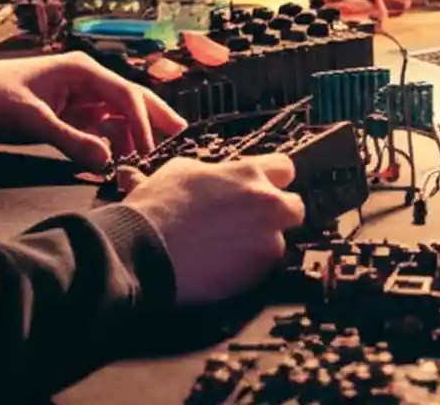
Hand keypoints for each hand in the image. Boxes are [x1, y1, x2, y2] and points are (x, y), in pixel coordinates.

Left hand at [0, 52, 186, 167]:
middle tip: (181, 133)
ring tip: (154, 153)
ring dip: (135, 133)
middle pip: (131, 99)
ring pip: (118, 114)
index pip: (125, 95)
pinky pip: (100, 127)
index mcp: (82, 71)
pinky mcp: (68, 114)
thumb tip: (106, 157)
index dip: (143, 123)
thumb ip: (69, 139)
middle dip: (155, 117)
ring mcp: (78, 98)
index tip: (151, 148)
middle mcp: (86, 81)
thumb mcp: (32, 120)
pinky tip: (121, 156)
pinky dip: (113, 141)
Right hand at [120, 154, 305, 305]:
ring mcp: (267, 240)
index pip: (285, 167)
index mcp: (248, 174)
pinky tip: (222, 268)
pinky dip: (248, 269)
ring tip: (229, 250)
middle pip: (294, 207)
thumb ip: (204, 171)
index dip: (274, 179)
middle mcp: (266, 204)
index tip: (263, 187)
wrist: (144, 250)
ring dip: (261, 243)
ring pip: (278, 240)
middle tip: (252, 222)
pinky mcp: (259, 272)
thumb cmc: (157, 207)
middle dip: (278, 214)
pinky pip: (264, 268)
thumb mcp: (178, 171)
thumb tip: (197, 173)